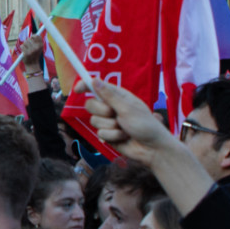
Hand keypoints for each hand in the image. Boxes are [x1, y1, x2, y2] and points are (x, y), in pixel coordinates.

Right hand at [81, 78, 212, 213]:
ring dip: (110, 127)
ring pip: (94, 121)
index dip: (86, 86)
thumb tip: (95, 80)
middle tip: (115, 114)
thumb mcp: (127, 108)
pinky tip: (123, 137)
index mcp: (118, 96)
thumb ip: (109, 95)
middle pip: (91, 105)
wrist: (152, 149)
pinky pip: (100, 133)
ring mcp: (109, 121)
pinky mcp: (108, 135)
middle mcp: (111, 107)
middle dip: (101, 111)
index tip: (77, 89)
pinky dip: (112, 136)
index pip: (97, 87)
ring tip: (124, 129)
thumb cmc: (145, 125)